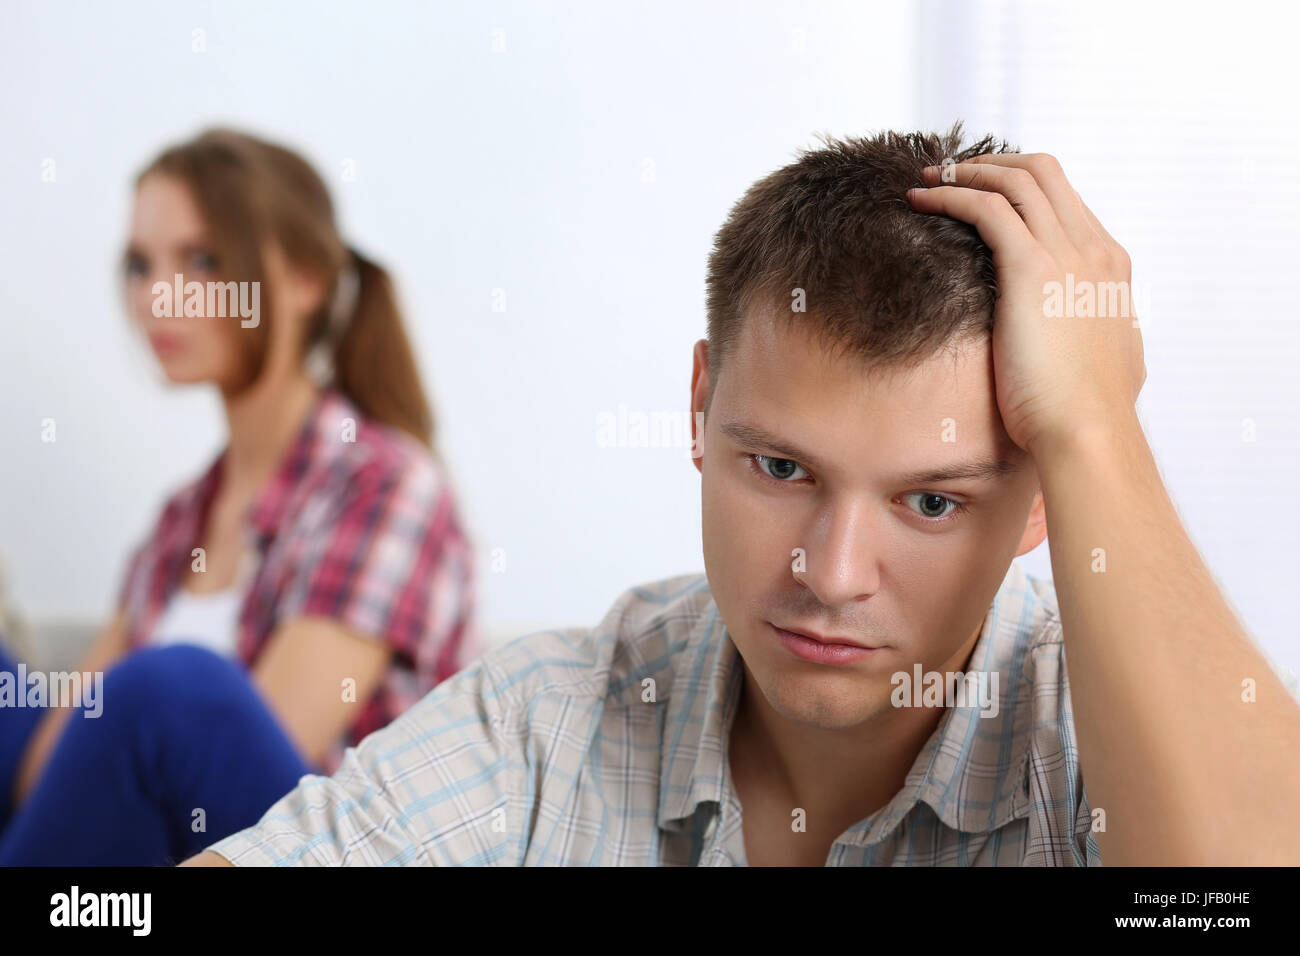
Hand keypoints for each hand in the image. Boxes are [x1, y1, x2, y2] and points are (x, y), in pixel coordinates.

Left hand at [906, 154, 1145, 456]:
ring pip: (1016, 180)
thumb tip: (1090, 341)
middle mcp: (1094, 250)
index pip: (1065, 201)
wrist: (1088, 433)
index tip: (984, 193)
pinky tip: (921, 200)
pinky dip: (952, 195)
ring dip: (967, 172)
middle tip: (952, 171)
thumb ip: (1095, 335)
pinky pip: (987, 208)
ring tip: (929, 177)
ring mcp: (1067, 255)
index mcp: (1111, 268)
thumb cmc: (1086, 415)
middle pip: (1043, 174)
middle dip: (993, 165)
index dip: (1021, 187)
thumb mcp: (1105, 362)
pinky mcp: (1032, 269)